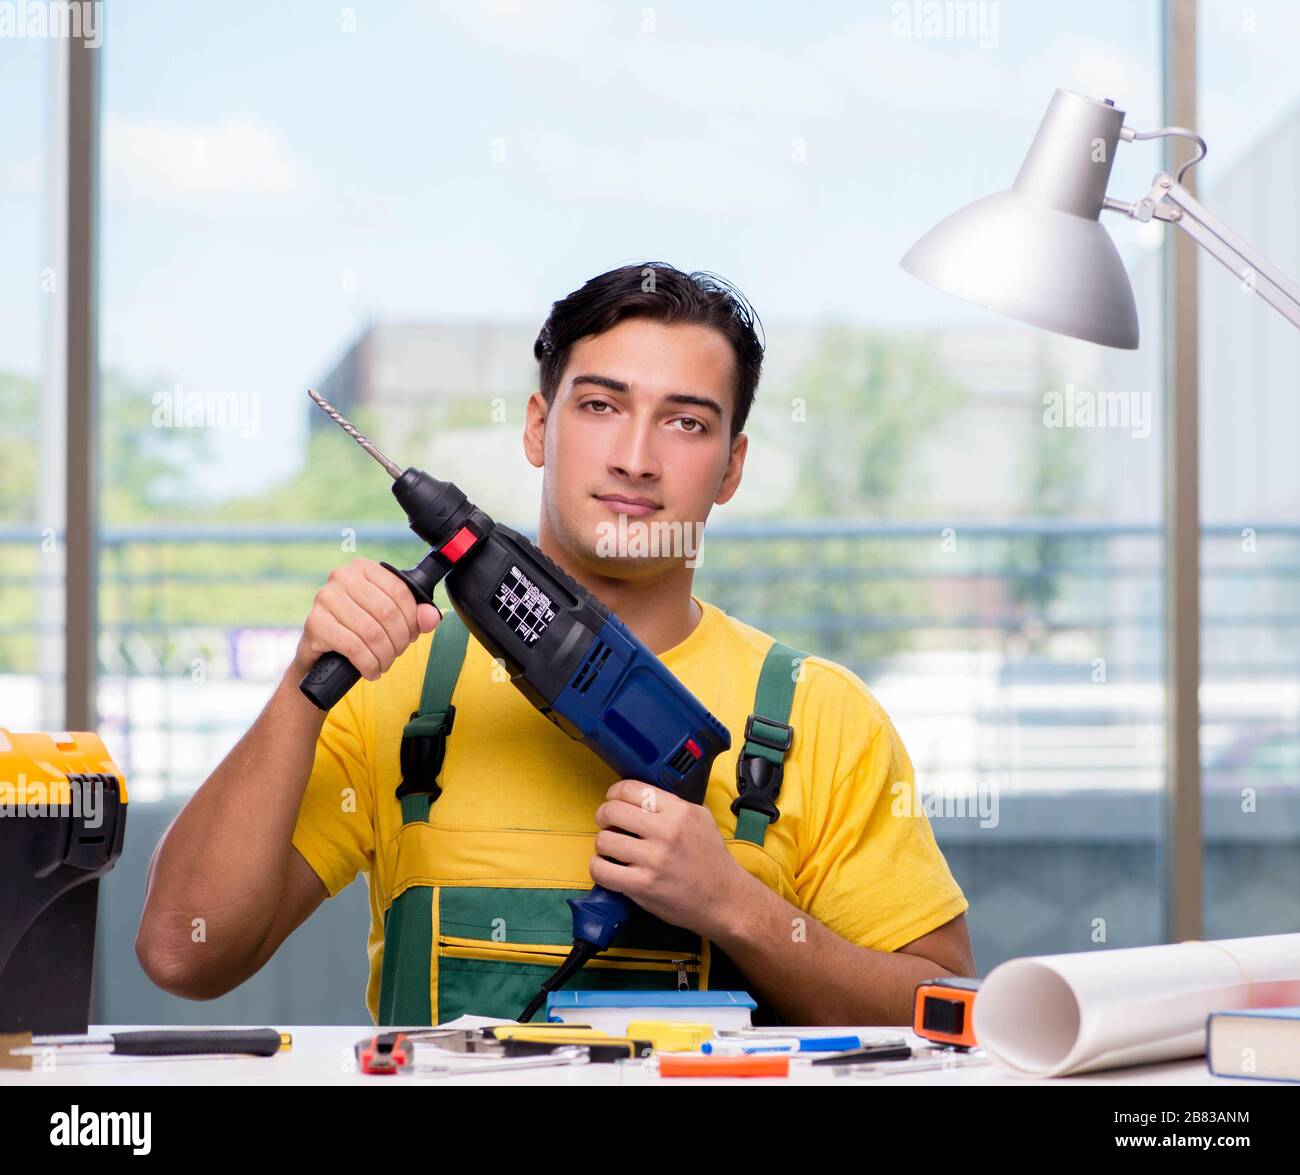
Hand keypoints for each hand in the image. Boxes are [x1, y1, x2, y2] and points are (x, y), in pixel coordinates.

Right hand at [293, 557, 439, 681]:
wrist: (320, 651)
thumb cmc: (357, 629)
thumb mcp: (389, 620)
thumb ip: (415, 616)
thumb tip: (431, 616)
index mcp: (363, 568)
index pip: (400, 591)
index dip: (412, 619)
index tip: (411, 636)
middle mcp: (342, 577)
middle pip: (387, 612)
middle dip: (398, 640)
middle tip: (396, 654)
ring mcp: (325, 598)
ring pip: (372, 632)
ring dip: (384, 656)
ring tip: (383, 664)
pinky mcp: (315, 623)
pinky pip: (353, 647)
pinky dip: (368, 664)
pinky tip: (371, 670)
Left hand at [590, 780, 748, 939]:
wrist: (724, 899)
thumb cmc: (711, 859)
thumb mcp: (701, 818)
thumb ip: (672, 804)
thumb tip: (640, 795)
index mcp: (679, 811)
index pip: (630, 789)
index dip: (614, 793)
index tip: (613, 800)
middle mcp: (666, 832)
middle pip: (612, 811)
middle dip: (603, 816)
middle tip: (608, 823)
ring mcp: (653, 860)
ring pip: (603, 840)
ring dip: (603, 844)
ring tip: (612, 849)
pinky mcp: (643, 886)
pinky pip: (602, 870)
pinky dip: (598, 867)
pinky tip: (609, 867)